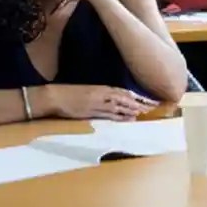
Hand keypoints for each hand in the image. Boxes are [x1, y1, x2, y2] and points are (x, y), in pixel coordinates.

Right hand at [41, 85, 158, 120]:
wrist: (53, 96)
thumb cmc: (68, 93)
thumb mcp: (87, 90)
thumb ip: (100, 94)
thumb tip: (112, 99)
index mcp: (101, 88)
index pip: (123, 92)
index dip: (136, 96)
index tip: (147, 99)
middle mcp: (101, 94)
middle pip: (125, 98)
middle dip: (139, 102)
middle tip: (152, 106)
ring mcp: (96, 103)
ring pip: (119, 106)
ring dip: (133, 109)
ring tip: (145, 112)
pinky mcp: (90, 112)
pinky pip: (109, 114)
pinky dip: (120, 116)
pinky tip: (129, 118)